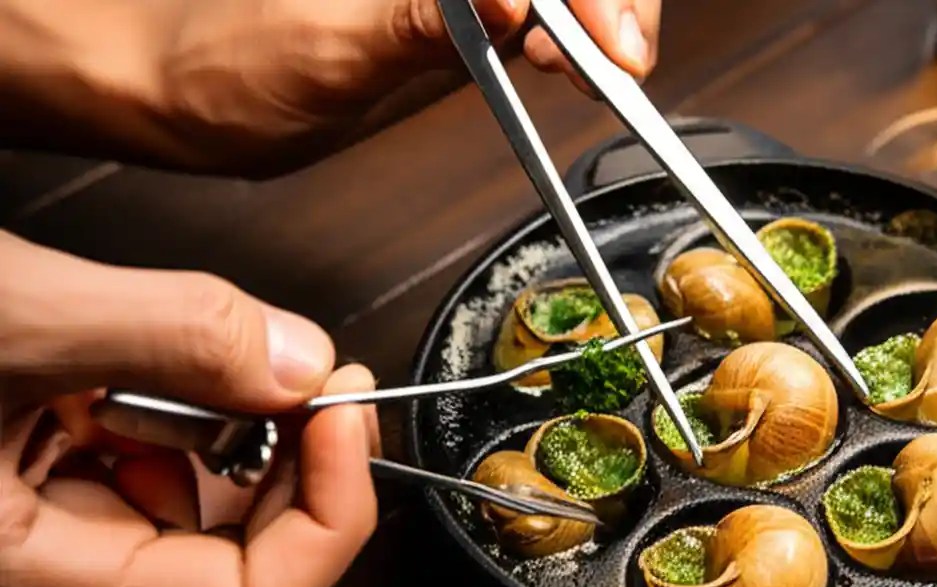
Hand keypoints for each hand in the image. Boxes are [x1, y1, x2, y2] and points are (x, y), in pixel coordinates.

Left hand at [0, 0, 661, 175]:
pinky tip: (571, 59)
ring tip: (604, 65)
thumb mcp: (327, 46)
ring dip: (600, 15)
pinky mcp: (449, 7)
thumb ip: (427, 22)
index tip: (608, 41)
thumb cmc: (220, 58)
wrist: (176, 90)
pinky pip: (534, 7)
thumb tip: (518, 2)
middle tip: (621, 59)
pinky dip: (572, 32)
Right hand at [0, 232, 378, 586]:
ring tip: (186, 360)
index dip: (330, 516)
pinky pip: (136, 490)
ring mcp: (30, 562)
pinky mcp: (22, 516)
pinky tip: (128, 372)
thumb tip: (300, 362)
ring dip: (226, 440)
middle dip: (289, 471)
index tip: (344, 414)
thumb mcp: (3, 315)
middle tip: (307, 377)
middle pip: (239, 576)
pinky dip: (167, 426)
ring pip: (193, 528)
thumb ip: (171, 334)